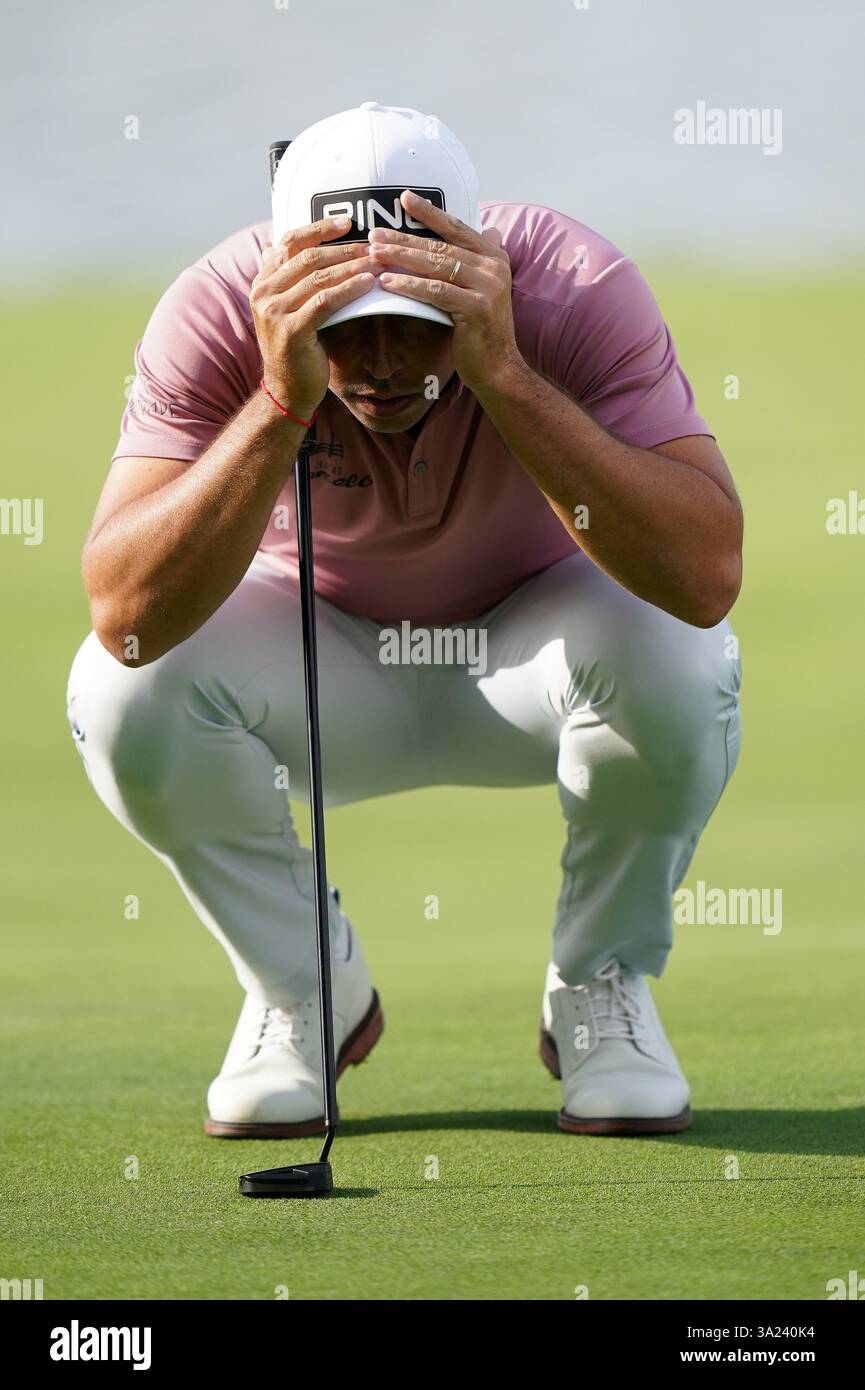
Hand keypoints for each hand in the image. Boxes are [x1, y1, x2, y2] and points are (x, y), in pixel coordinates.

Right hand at [251, 217, 377, 415]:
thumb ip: (287, 279)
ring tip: (378, 262)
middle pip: (308, 257)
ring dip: (352, 266)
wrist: (287, 391)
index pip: (289, 242)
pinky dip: (349, 290)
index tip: (348, 223)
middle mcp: (263, 293)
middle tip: (374, 244)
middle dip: (344, 248)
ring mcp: (274, 311)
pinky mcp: (291, 330)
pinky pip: (325, 301)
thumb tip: (277, 245)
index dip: (318, 228)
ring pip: (318, 277)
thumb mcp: (286, 308)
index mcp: (261, 282)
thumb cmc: (295, 349)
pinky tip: (368, 284)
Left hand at [366, 190, 522, 394]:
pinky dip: (410, 286)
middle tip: (374, 233)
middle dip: (404, 238)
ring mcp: (487, 286)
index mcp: (494, 257)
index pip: (457, 228)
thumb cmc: (482, 331)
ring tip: (374, 253)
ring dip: (402, 258)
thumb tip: (489, 228)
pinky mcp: (476, 308)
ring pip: (436, 266)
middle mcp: (493, 267)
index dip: (430, 212)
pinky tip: (387, 282)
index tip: (404, 198)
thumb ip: (481, 260)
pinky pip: (436, 292)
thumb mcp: (483, 289)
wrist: (499, 369)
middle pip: (440, 246)